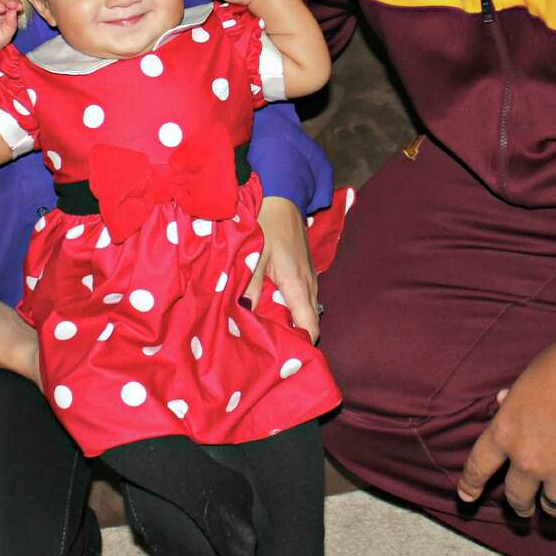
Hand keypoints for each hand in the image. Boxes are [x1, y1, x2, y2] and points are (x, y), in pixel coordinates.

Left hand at [244, 195, 320, 342]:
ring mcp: (310, 276)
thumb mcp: (254, 255)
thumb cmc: (267, 224)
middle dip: (295, 336)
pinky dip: (292, 306)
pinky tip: (274, 308)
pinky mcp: (305, 270)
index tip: (285, 357)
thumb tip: (244, 314)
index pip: (310, 324)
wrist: (283, 197)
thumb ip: (250, 286)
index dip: (302, 343)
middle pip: (309, 320)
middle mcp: (309, 283)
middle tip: (271, 348)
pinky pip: (303, 297)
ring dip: (293, 321)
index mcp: (297, 283)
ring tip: (271, 332)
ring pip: (306, 308)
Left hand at [457, 326, 555, 522]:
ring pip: (551, 509)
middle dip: (519, 503)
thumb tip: (503, 401)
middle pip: (516, 497)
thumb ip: (514, 400)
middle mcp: (528, 459)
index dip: (471, 484)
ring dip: (553, 504)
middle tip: (524, 505)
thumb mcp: (528, 379)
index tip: (467, 497)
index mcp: (506, 431)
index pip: (479, 466)